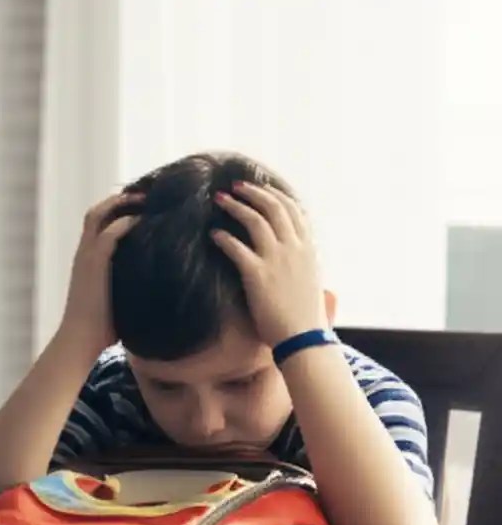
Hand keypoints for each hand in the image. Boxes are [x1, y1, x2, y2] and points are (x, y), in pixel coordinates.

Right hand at [58, 192, 142, 350]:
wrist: (79, 342)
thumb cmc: (101, 330)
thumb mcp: (118, 300)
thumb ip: (132, 286)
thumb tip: (163, 287)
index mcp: (86, 259)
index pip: (97, 221)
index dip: (117, 209)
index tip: (142, 205)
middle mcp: (83, 252)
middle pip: (97, 210)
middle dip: (122, 199)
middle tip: (149, 196)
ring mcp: (86, 256)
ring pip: (100, 213)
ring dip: (124, 203)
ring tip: (149, 200)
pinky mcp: (94, 264)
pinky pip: (110, 232)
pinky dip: (128, 221)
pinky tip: (148, 221)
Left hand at [211, 182, 328, 346]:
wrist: (303, 338)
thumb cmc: (305, 316)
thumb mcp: (311, 282)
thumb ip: (303, 264)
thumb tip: (296, 256)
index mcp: (308, 249)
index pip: (294, 211)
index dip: (275, 195)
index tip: (260, 188)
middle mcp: (295, 249)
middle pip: (273, 208)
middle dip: (253, 193)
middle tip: (235, 186)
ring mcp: (277, 260)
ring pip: (255, 221)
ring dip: (235, 206)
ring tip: (218, 200)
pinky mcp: (258, 274)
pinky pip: (236, 247)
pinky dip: (223, 237)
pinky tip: (213, 234)